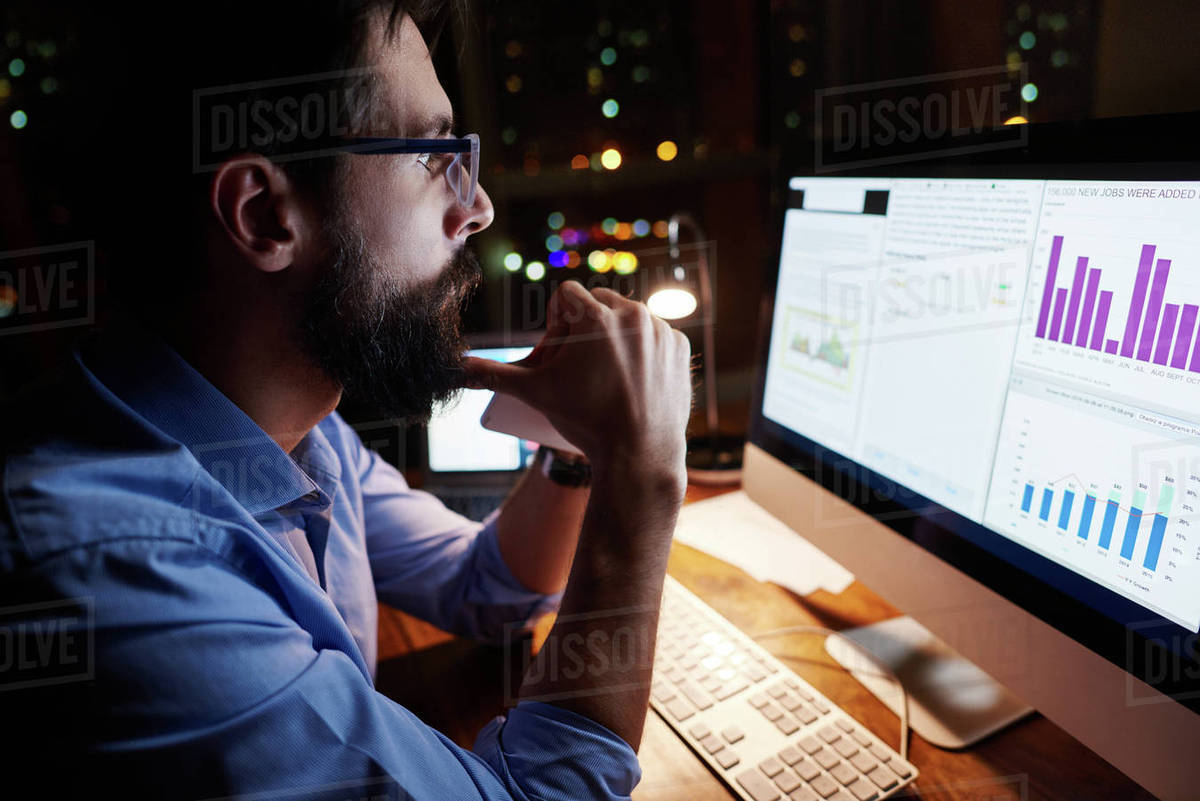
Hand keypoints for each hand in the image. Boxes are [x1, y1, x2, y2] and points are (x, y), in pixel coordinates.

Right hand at [461, 280, 692, 480]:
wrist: (637, 454)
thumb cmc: (584, 420)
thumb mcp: (535, 394)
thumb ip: (494, 375)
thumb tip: (455, 368)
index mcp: (593, 315)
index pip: (566, 295)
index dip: (557, 322)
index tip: (559, 352)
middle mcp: (631, 314)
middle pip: (598, 302)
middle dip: (586, 326)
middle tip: (580, 366)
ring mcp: (659, 330)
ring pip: (629, 317)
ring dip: (615, 334)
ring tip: (605, 372)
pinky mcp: (679, 348)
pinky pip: (657, 335)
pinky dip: (644, 349)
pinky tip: (634, 374)